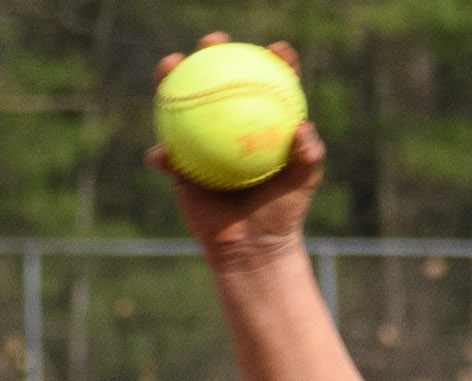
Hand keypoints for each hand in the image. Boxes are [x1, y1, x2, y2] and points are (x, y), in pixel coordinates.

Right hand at [150, 36, 323, 269]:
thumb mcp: (301, 186)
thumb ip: (308, 157)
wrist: (254, 248)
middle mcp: (227, 126)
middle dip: (212, 50)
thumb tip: (303, 128)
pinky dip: (163, 154)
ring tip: (170, 66)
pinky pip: (168, 154)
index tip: (278, 50)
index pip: (266, 82)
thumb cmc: (282, 215)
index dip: (272, 59)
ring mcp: (201, 142)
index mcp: (258, 123)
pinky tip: (162, 154)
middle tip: (213, 42)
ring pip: (181, 104)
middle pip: (216, 77)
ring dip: (170, 79)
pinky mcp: (181, 166)